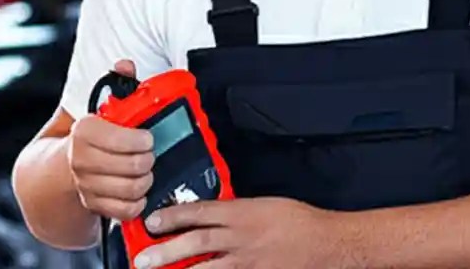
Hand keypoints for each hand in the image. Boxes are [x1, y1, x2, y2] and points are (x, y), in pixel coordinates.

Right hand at [68, 59, 155, 220]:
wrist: (62, 167)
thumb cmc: (92, 135)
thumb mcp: (100, 106)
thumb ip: (117, 85)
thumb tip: (126, 64)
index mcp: (84, 131)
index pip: (119, 138)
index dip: (140, 140)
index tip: (147, 137)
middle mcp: (81, 159)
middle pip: (131, 166)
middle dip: (148, 160)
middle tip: (149, 154)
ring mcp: (86, 185)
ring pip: (131, 188)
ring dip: (145, 180)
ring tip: (146, 170)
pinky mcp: (94, 205)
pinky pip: (126, 210)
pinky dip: (138, 202)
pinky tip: (138, 190)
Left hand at [133, 197, 335, 268]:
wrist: (327, 243)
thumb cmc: (298, 221)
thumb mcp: (264, 205)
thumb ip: (236, 212)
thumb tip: (209, 216)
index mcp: (242, 213)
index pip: (200, 211)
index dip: (173, 216)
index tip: (152, 221)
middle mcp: (241, 238)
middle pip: (197, 243)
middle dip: (167, 251)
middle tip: (142, 259)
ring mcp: (248, 263)